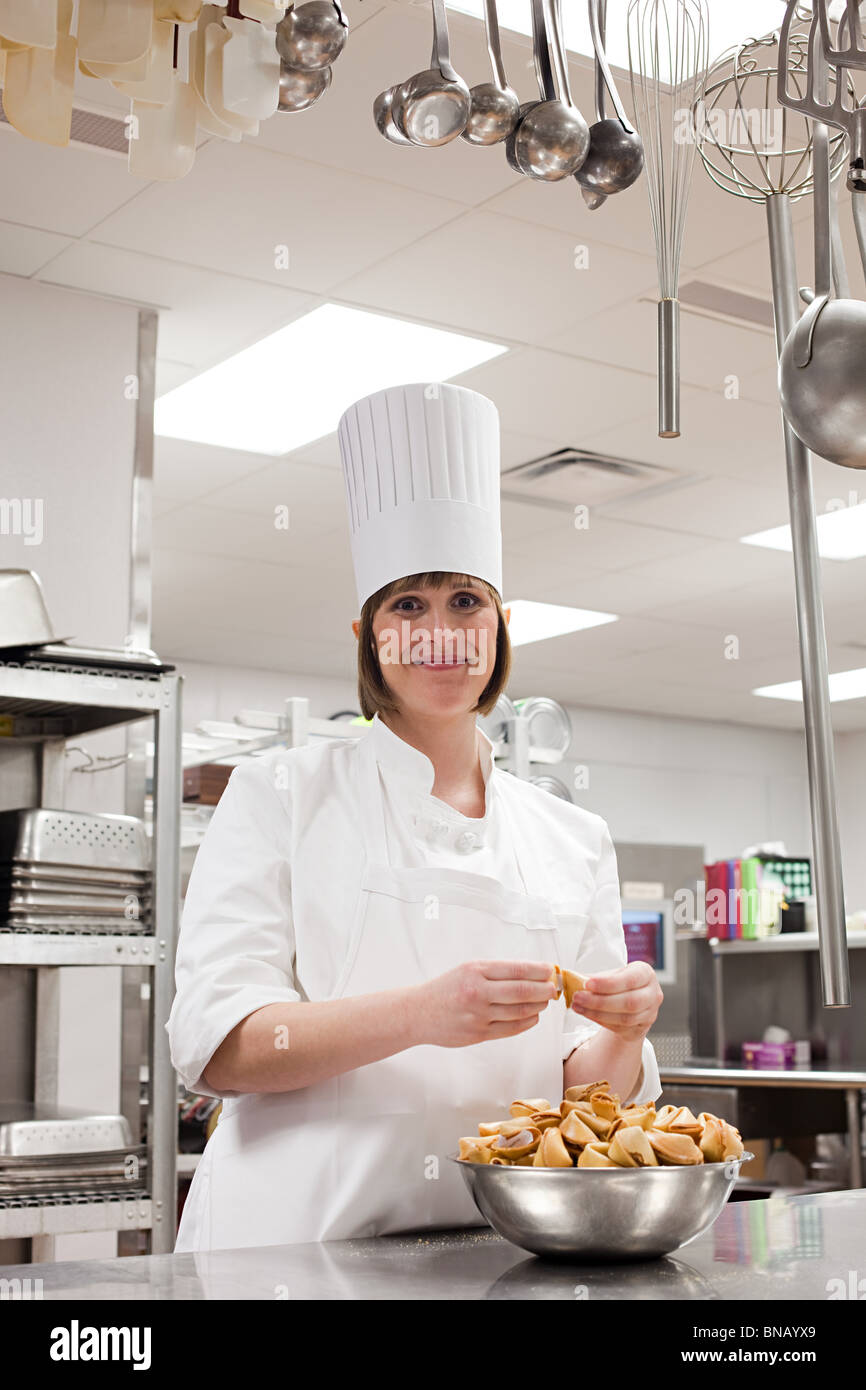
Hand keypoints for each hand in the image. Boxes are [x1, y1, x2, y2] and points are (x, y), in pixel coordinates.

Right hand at [415, 959, 556, 1048]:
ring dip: (538, 1006)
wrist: (419, 1013)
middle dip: (544, 990)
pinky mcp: (479, 1033)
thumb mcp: (468, 970)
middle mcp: (478, 992)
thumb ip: (496, 972)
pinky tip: (533, 1016)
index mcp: (476, 971)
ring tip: (544, 1001)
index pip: (517, 970)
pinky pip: (512, 1028)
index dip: (539, 971)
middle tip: (554, 988)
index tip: (550, 970)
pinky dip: (527, 1021)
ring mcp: (478, 1015)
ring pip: (519, 1011)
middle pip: (522, 991)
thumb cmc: (446, 988)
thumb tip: (532, 973)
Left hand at [570, 962, 662, 1043]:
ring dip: (597, 1013)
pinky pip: (620, 1028)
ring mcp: (649, 1014)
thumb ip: (596, 977)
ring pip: (624, 1018)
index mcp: (646, 974)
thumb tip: (572, 979)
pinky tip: (587, 1014)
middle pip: (629, 1002)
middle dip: (600, 1001)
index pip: (629, 980)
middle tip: (578, 997)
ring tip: (578, 1007)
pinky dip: (601, 1021)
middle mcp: (653, 994)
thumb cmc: (621, 984)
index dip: (608, 983)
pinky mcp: (641, 1029)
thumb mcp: (612, 975)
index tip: (587, 984)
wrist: (633, 1002)